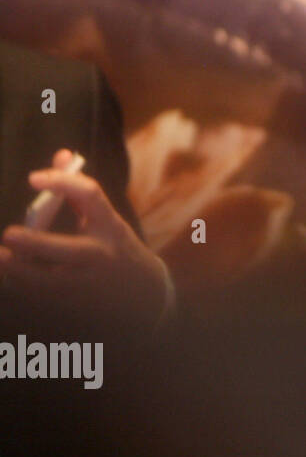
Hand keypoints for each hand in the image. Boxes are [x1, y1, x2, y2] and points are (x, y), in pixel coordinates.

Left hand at [0, 149, 168, 325]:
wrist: (142, 292)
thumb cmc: (116, 246)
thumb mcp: (106, 218)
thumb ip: (79, 190)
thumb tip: (61, 154)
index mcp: (109, 225)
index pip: (90, 196)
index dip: (63, 183)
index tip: (33, 178)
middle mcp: (100, 254)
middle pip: (66, 249)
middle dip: (35, 243)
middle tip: (9, 234)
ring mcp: (87, 282)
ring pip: (46, 280)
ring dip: (18, 269)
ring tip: (0, 257)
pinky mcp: (74, 302)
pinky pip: (39, 294)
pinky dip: (20, 283)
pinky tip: (9, 274)